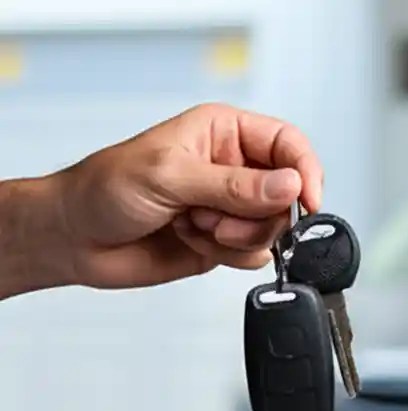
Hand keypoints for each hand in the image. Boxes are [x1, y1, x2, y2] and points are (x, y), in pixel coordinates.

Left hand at [13, 102, 322, 293]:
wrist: (74, 238)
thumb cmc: (103, 190)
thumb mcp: (170, 177)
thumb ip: (234, 184)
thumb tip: (289, 185)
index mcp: (224, 133)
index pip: (288, 144)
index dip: (304, 172)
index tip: (306, 201)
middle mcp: (234, 167)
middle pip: (288, 193)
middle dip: (257, 213)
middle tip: (218, 216)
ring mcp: (231, 206)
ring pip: (273, 228)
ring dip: (236, 236)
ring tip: (194, 226)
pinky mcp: (225, 240)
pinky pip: (254, 254)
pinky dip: (227, 254)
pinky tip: (192, 240)